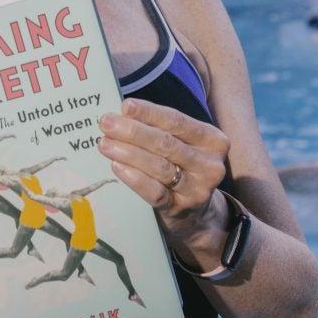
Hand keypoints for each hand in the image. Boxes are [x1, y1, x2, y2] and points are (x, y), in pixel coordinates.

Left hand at [98, 98, 229, 238]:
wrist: (193, 211)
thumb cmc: (180, 165)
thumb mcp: (180, 143)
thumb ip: (158, 127)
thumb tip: (122, 113)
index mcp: (212, 140)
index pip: (177, 121)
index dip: (149, 112)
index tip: (125, 106)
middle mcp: (209, 164)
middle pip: (166, 143)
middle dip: (133, 131)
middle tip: (106, 123)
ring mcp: (197, 189)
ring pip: (160, 167)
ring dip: (129, 153)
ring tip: (105, 144)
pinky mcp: (181, 208)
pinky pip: (155, 192)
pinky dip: (134, 178)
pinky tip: (117, 166)